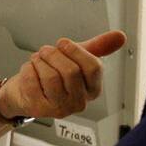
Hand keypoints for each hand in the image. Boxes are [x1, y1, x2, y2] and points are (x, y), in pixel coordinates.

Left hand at [0, 30, 127, 120]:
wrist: (25, 92)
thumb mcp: (78, 58)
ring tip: (38, 61)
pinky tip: (31, 72)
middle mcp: (79, 102)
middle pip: (71, 71)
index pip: (93, 67)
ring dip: (40, 61)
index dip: (76, 50)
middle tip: (46, 51)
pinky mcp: (38, 109)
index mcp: (93, 89)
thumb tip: (120, 36)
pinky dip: (28, 69)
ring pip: (51, 76)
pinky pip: (32, 81)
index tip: (64, 43)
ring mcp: (59, 108)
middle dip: (54, 54)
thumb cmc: (53, 74)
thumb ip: (99, 47)